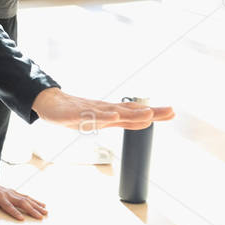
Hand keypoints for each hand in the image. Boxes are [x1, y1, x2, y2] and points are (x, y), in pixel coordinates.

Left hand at [0, 183, 47, 220]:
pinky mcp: (15, 193)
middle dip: (32, 210)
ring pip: (27, 199)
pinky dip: (35, 201)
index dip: (14, 212)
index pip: (8, 205)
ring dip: (37, 205)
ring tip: (46, 212)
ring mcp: (13, 193)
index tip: (22, 218)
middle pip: (22, 202)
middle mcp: (8, 194)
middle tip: (41, 217)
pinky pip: (27, 197)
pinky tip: (42, 205)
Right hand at [32, 88, 174, 131]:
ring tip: (147, 115)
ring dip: (131, 114)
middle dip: (149, 112)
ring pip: (114, 113)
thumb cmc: (78, 112)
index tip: (173, 112)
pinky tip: (113, 115)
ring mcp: (90, 111)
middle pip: (130, 111)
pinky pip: (90, 116)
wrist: (51, 104)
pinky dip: (102, 116)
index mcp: (112, 112)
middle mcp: (105, 110)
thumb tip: (148, 121)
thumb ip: (125, 121)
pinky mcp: (76, 114)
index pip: (137, 113)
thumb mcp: (105, 119)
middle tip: (169, 111)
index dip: (154, 113)